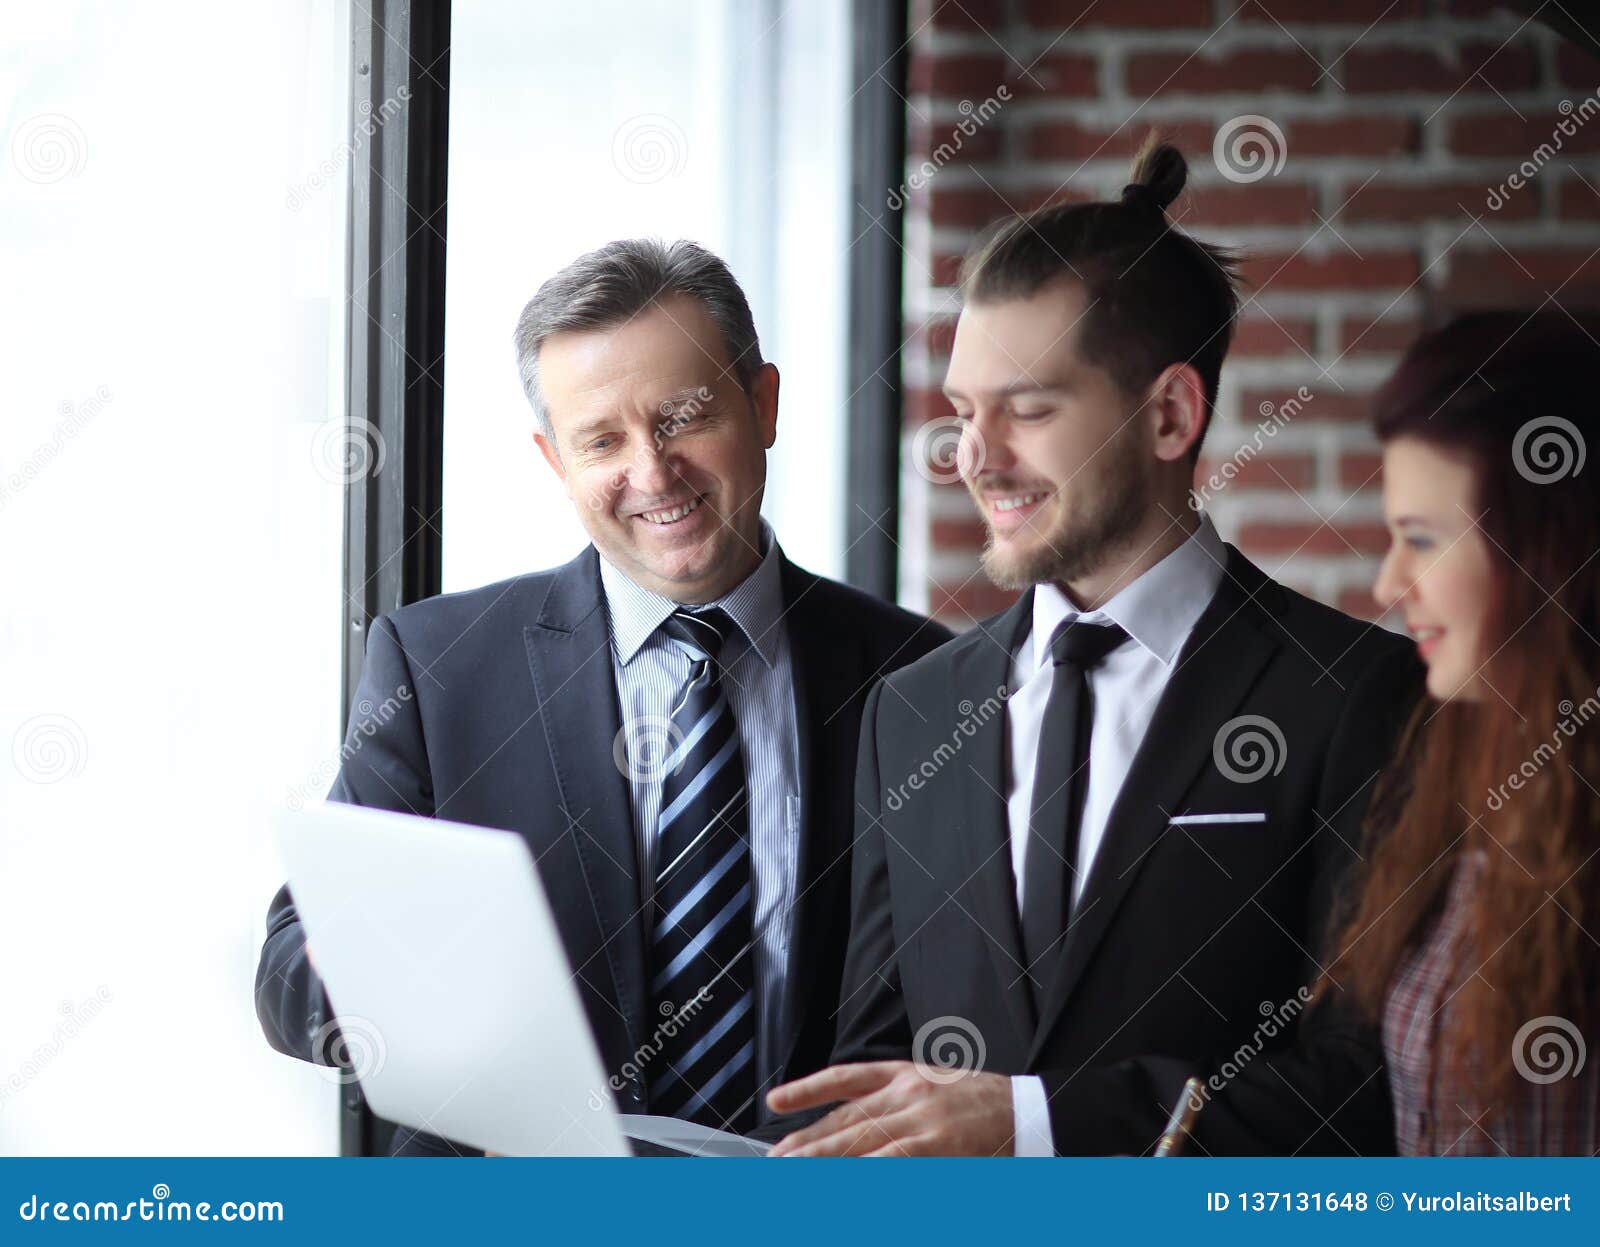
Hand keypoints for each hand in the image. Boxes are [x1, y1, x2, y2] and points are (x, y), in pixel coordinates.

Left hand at [766, 1062, 1013, 1156]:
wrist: (1028, 1111)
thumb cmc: (981, 1104)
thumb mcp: (934, 1087)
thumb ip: (895, 1104)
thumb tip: (853, 1130)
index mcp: (904, 1073)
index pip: (845, 1079)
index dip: (807, 1090)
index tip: (776, 1101)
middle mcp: (907, 1092)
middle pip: (846, 1119)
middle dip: (807, 1141)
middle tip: (775, 1160)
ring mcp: (921, 1120)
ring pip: (861, 1143)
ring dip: (824, 1162)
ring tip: (793, 1176)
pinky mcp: (937, 1147)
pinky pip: (891, 1163)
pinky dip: (864, 1175)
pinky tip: (842, 1184)